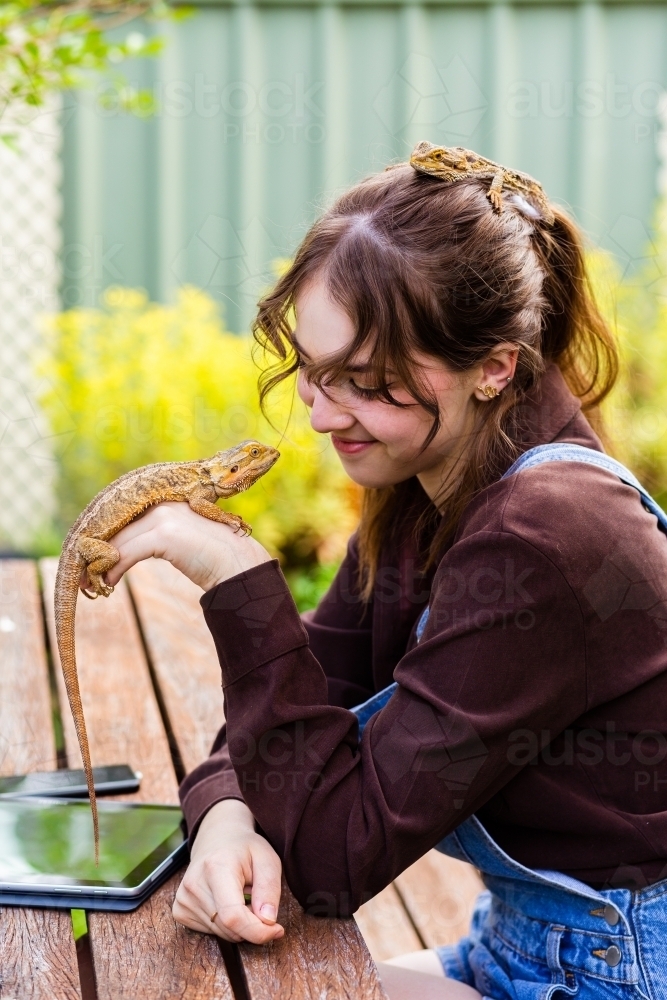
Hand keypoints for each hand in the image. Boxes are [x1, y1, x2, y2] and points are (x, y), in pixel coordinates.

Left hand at [104, 501, 271, 591]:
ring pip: (119, 541)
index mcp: (168, 502)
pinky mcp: (164, 535)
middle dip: (99, 553)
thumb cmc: (214, 558)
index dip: (106, 540)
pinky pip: (127, 553)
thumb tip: (125, 552)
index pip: (126, 519)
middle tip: (85, 575)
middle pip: (118, 529)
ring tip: (95, 583)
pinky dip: (114, 570)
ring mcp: (163, 517)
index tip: (93, 559)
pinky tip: (110, 583)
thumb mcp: (184, 541)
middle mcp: (163, 505)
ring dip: (102, 565)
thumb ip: (159, 538)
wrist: (240, 565)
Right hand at [173, 799, 283, 942]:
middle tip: (259, 902)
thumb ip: (269, 889)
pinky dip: (225, 925)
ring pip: (222, 933)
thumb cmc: (245, 849)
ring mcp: (183, 898)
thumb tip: (268, 921)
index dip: (257, 931)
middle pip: (229, 928)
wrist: (217, 838)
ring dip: (240, 924)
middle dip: (252, 925)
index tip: (277, 930)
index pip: (233, 916)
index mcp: (216, 867)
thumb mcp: (267, 859)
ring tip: (242, 897)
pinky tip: (227, 902)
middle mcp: (194, 884)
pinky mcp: (179, 910)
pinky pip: (210, 932)